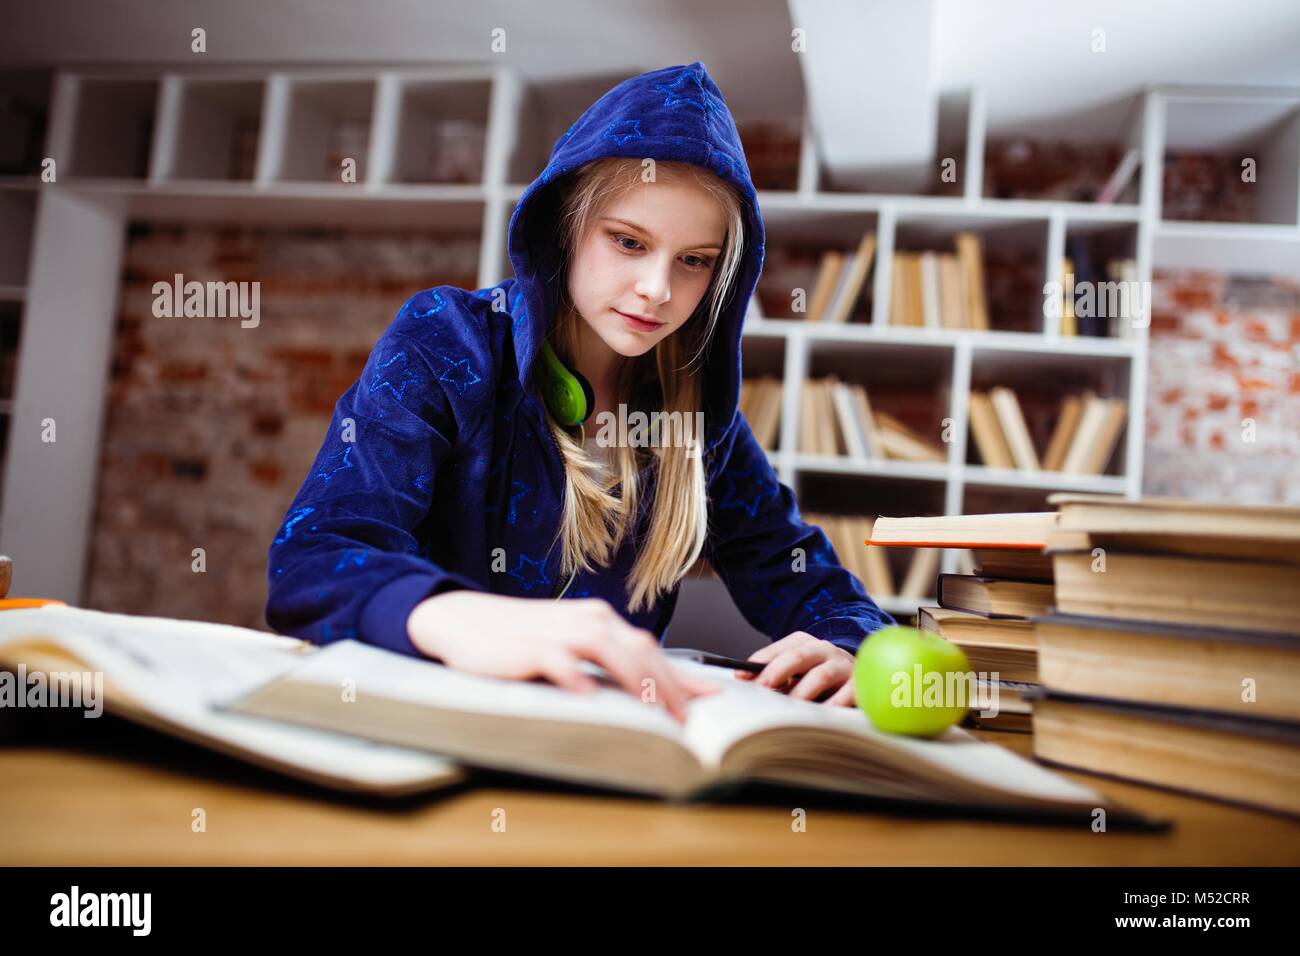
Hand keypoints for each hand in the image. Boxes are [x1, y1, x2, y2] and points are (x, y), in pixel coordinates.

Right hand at [407, 591, 719, 722]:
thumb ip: (605, 663)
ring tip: (656, 712)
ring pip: (610, 651)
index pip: (651, 648)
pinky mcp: (530, 647)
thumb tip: (647, 688)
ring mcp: (560, 632)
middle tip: (686, 720)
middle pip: (640, 651)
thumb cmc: (521, 639)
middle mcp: (588, 621)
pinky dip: (575, 675)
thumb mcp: (569, 646)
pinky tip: (587, 695)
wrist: (464, 621)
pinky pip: (558, 660)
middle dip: (668, 686)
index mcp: (600, 621)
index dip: (683, 675)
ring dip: (637, 682)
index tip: (713, 697)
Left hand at [733, 631, 856, 706]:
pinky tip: (822, 714)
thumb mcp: (796, 672)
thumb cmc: (819, 677)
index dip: (760, 660)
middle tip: (763, 686)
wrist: (863, 674)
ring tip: (791, 703)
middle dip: (778, 670)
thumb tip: (744, 680)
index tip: (741, 674)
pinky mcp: (859, 685)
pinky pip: (847, 693)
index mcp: (805, 644)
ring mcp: (843, 666)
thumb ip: (773, 674)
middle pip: (799, 655)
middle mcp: (824, 651)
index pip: (780, 648)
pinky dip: (833, 704)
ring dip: (803, 690)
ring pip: (822, 674)